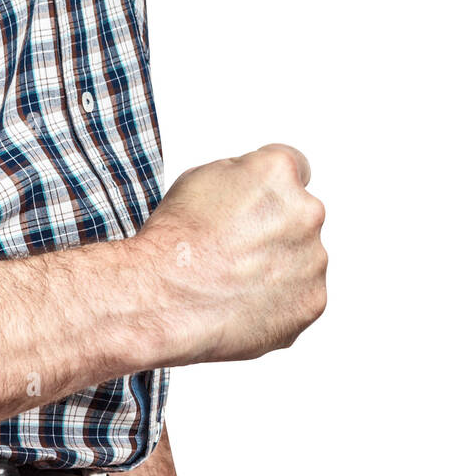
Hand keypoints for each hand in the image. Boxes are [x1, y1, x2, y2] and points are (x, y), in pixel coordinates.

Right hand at [138, 144, 327, 364]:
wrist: (162, 301)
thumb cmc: (173, 245)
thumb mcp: (201, 178)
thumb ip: (245, 176)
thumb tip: (260, 187)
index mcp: (280, 172)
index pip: (295, 170)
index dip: (270, 193)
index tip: (256, 210)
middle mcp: (308, 212)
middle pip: (302, 218)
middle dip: (276, 232)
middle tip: (236, 254)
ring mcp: (313, 261)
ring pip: (304, 261)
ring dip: (280, 269)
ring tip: (236, 284)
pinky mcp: (311, 302)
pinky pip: (300, 299)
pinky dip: (279, 305)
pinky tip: (245, 306)